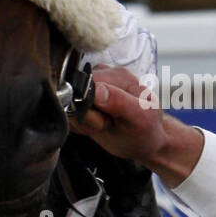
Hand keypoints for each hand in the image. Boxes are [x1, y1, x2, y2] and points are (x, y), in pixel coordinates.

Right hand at [70, 64, 204, 188]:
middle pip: (74, 95)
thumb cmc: (146, 130)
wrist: (145, 141)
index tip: (107, 122)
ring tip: (103, 126)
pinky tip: (96, 126)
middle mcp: (102, 75)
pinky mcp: (83, 98)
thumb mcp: (140, 118)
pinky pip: (68, 112)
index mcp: (118, 74)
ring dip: (83, 122)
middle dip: (86, 117)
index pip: (86, 86)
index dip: (90, 109)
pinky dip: (79, 125)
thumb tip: (95, 90)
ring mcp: (91, 86)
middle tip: (106, 125)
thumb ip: (119, 101)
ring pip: (68, 105)